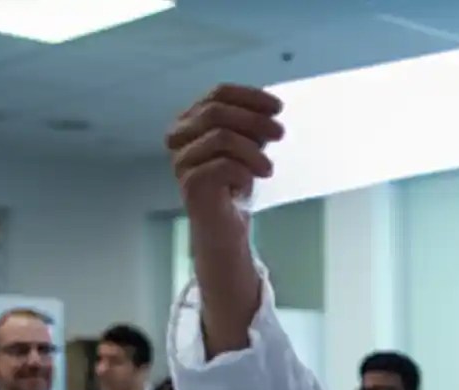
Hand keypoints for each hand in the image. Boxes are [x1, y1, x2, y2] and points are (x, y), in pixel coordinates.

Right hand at [165, 84, 284, 246]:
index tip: (278, 107)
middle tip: (280, 134)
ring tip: (267, 169)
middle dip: (254, 120)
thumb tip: (272, 108)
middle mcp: (178, 137)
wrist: (225, 227)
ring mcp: (181, 160)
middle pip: (216, 112)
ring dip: (253, 151)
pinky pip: (225, 165)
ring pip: (221, 137)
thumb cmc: (236, 182)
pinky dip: (244, 174)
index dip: (250, 96)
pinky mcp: (190, 183)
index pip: (218, 94)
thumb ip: (251, 123)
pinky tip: (247, 186)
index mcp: (189, 120)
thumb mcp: (246, 144)